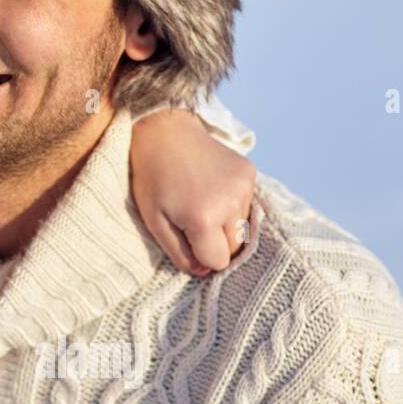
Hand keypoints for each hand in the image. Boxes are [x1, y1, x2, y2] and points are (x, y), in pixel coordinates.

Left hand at [131, 108, 256, 275]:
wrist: (165, 132)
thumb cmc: (153, 178)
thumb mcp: (154, 220)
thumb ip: (178, 252)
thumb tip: (203, 271)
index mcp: (202, 218)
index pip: (217, 261)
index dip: (202, 255)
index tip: (188, 241)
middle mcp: (230, 204)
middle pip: (234, 247)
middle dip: (215, 242)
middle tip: (192, 221)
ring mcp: (243, 187)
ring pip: (243, 227)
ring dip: (225, 223)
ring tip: (201, 201)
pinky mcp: (249, 174)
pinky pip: (247, 205)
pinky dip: (232, 204)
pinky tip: (212, 188)